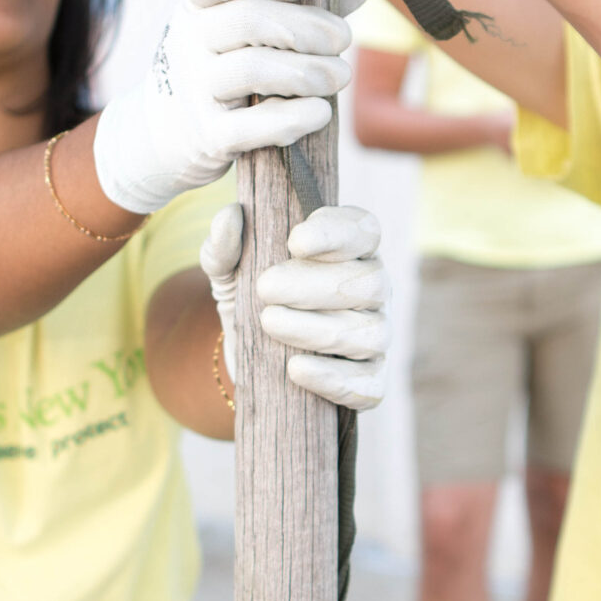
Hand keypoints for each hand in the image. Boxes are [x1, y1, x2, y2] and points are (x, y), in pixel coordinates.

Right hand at [93, 0, 369, 218]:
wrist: (169, 131)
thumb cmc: (228, 63)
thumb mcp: (254, 24)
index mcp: (197, 2)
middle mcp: (188, 39)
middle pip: (248, 20)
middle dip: (306, 27)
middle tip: (343, 37)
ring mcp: (194, 89)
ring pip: (251, 70)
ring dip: (307, 71)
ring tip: (339, 76)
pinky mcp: (208, 136)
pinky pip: (250, 126)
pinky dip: (292, 118)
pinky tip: (320, 112)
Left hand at [201, 203, 390, 412]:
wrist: (248, 355)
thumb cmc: (250, 297)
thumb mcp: (229, 271)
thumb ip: (224, 245)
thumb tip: (230, 216)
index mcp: (351, 250)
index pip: (363, 231)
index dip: (337, 233)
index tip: (296, 240)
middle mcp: (373, 288)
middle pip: (368, 282)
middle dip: (315, 285)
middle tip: (265, 287)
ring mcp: (376, 334)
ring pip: (370, 332)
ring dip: (318, 329)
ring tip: (270, 322)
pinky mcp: (370, 380)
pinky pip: (368, 383)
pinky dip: (335, 379)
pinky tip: (297, 370)